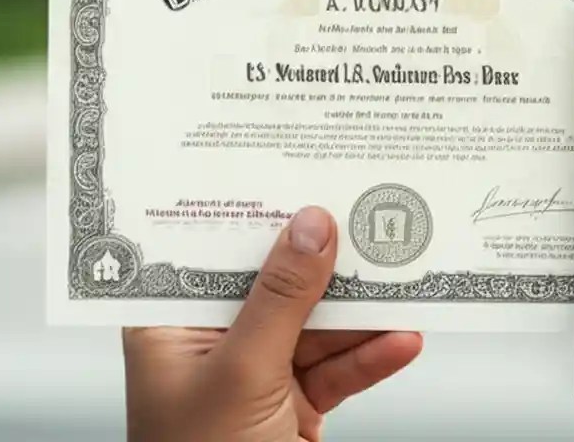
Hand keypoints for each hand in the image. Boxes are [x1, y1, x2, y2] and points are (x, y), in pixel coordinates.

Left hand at [123, 206, 422, 441]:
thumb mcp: (241, 374)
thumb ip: (280, 299)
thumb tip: (311, 229)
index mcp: (169, 326)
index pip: (208, 251)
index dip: (251, 211)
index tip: (294, 170)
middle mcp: (211, 342)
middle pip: (274, 281)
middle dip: (323, 256)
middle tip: (367, 214)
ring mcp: (257, 373)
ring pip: (317, 322)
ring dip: (360, 307)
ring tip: (404, 273)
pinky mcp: (295, 403)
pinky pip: (339, 367)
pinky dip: (372, 355)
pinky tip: (403, 337)